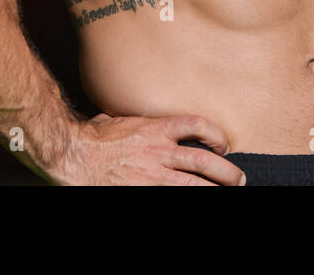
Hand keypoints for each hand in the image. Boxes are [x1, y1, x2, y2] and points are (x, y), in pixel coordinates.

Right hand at [52, 113, 245, 185]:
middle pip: (203, 161)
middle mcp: (158, 151)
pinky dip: (188, 198)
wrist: (74, 155)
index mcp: (154, 128)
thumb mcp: (117, 118)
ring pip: (194, 184)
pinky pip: (173, 197)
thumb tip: (137, 113)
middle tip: (239, 179)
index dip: (215, 134)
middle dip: (227, 171)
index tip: (223, 144)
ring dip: (215, 189)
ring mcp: (152, 175)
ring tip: (229, 192)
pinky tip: (197, 200)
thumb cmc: (92, 136)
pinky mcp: (144, 190)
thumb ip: (135, 119)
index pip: (196, 125)